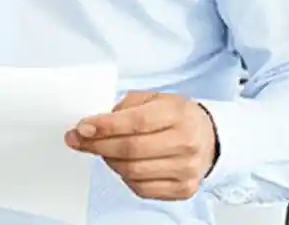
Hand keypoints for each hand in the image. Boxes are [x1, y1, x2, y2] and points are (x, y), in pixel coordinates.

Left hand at [66, 92, 218, 200]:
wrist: (209, 138)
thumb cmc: (176, 116)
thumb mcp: (155, 98)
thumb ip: (125, 107)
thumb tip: (94, 124)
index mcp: (178, 113)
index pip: (136, 122)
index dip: (105, 126)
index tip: (82, 127)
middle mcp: (186, 142)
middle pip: (131, 150)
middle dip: (98, 145)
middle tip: (79, 140)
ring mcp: (186, 169)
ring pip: (132, 171)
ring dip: (109, 161)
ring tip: (102, 150)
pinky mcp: (183, 189)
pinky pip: (141, 188)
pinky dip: (124, 177)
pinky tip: (122, 164)